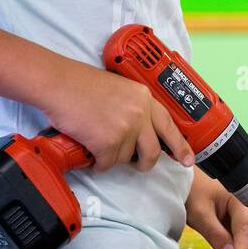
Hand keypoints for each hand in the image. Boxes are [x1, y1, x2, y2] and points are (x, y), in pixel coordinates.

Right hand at [41, 61, 194, 173]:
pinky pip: (106, 164)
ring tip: (97, 143)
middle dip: (144, 163)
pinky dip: (97, 163)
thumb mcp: (120, 89)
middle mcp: (139, 113)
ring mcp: (125, 128)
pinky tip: (89, 151)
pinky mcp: (107, 142)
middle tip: (136, 164)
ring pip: (125, 159)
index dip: (180, 145)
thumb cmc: (80, 85)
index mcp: (144, 98)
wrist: (58, 84)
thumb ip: (134, 108)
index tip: (188, 159)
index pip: (169, 125)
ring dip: (111, 157)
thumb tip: (140, 132)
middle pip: (152, 151)